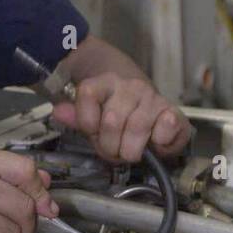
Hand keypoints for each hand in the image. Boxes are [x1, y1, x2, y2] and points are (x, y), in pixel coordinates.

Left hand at [51, 74, 190, 161]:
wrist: (143, 104)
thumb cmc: (112, 114)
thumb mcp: (90, 116)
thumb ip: (75, 116)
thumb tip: (59, 112)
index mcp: (104, 82)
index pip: (87, 95)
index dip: (88, 124)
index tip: (94, 132)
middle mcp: (129, 86)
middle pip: (112, 122)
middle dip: (110, 146)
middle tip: (115, 149)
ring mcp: (152, 96)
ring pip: (137, 129)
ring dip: (132, 150)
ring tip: (131, 150)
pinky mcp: (173, 109)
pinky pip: (167, 128)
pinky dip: (161, 143)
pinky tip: (155, 143)